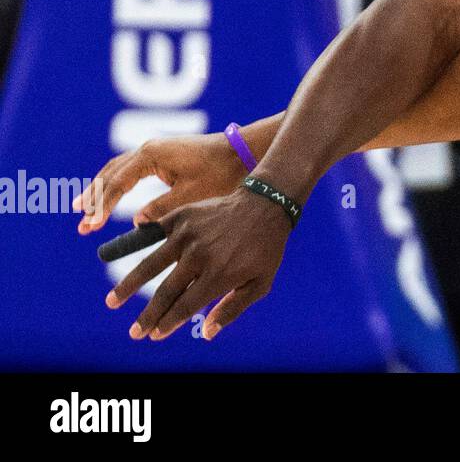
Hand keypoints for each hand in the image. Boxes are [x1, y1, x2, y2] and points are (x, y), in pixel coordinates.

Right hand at [74, 133, 247, 234]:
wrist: (241, 152)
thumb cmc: (220, 173)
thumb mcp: (190, 196)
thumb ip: (161, 209)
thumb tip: (137, 222)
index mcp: (151, 155)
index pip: (117, 184)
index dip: (103, 207)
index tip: (92, 227)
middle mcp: (148, 148)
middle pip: (111, 175)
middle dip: (95, 200)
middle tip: (82, 224)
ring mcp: (155, 149)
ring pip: (118, 170)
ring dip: (101, 189)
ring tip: (83, 208)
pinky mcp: (163, 154)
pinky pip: (130, 168)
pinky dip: (116, 182)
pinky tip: (110, 194)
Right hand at [104, 186, 291, 340]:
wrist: (265, 205)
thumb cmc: (264, 249)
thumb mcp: (259, 283)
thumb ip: (232, 309)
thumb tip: (207, 334)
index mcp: (219, 275)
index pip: (185, 306)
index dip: (168, 323)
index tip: (154, 335)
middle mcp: (200, 256)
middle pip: (165, 292)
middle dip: (148, 315)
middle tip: (134, 332)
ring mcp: (188, 234)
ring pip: (150, 265)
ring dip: (128, 285)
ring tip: (112, 301)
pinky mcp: (182, 216)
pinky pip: (153, 233)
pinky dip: (135, 243)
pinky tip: (114, 255)